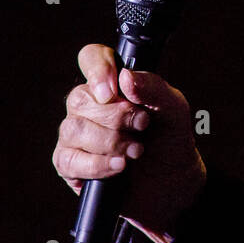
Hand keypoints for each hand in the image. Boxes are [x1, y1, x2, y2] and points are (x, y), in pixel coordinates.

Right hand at [51, 43, 206, 242]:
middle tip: (143, 128)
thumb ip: (153, 88)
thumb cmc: (170, 140)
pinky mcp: (71, 165)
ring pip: (74, 129)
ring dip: (111, 142)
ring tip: (137, 152)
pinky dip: (97, 165)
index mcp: (112, 84)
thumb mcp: (174, 109)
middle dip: (116, 118)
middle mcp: (89, 106)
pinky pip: (69, 160)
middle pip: (81, 98)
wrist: (174, 183)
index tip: (112, 91)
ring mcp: (76, 135)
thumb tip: (125, 77)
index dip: (97, 69)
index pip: (91, 58)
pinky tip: (120, 168)